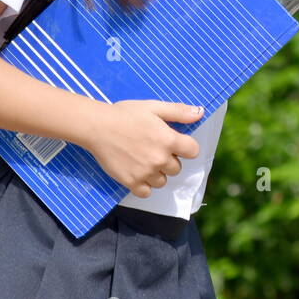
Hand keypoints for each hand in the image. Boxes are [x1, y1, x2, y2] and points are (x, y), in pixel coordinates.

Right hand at [84, 100, 201, 196]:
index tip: (174, 142)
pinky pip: (146, 192)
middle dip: (168, 159)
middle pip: (176, 168)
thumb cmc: (126, 114)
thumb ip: (178, 112)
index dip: (185, 147)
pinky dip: (143, 185)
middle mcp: (160, 159)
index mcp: (169, 140)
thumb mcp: (154, 107)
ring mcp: (146, 173)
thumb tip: (200, 113)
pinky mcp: (131, 182)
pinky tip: (136, 172)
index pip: (193, 151)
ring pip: (162, 181)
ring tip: (142, 159)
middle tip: (152, 147)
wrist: (97, 126)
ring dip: (156, 173)